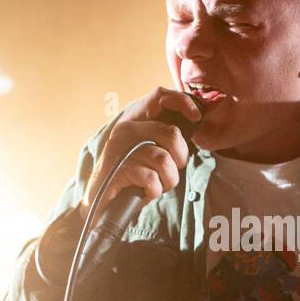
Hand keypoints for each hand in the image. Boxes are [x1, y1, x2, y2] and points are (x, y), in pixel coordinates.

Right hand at [81, 87, 198, 220]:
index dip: (182, 101)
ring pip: (164, 160)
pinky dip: (154, 190)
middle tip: (172, 169)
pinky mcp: (118, 169)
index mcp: (135, 120)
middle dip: (180, 158)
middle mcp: (126, 130)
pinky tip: (145, 191)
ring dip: (168, 179)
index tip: (196, 116)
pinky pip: (152, 179)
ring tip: (156, 184)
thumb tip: (193, 125)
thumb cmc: (133, 177)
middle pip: (172, 134)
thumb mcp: (150, 151)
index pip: (159, 96)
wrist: (103, 204)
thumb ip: (165, 138)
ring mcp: (120, 149)